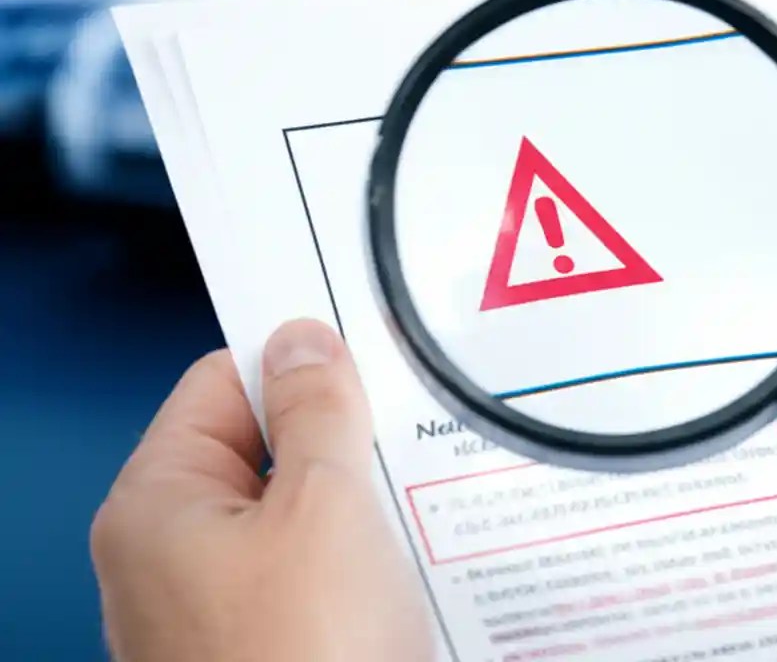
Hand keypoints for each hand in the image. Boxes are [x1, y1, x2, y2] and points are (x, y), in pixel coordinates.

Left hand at [90, 319, 432, 661]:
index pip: (220, 385)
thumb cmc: (302, 661)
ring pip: (301, 520)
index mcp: (158, 506)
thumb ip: (317, 411)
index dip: (294, 361)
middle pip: (263, 453)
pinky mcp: (271, 648)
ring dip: (365, 506)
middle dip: (343, 441)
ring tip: (426, 502)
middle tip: (412, 432)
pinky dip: (366, 563)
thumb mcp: (323, 508)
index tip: (364, 354)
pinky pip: (319, 578)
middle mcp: (175, 558)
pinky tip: (416, 565)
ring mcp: (222, 611)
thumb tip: (303, 340)